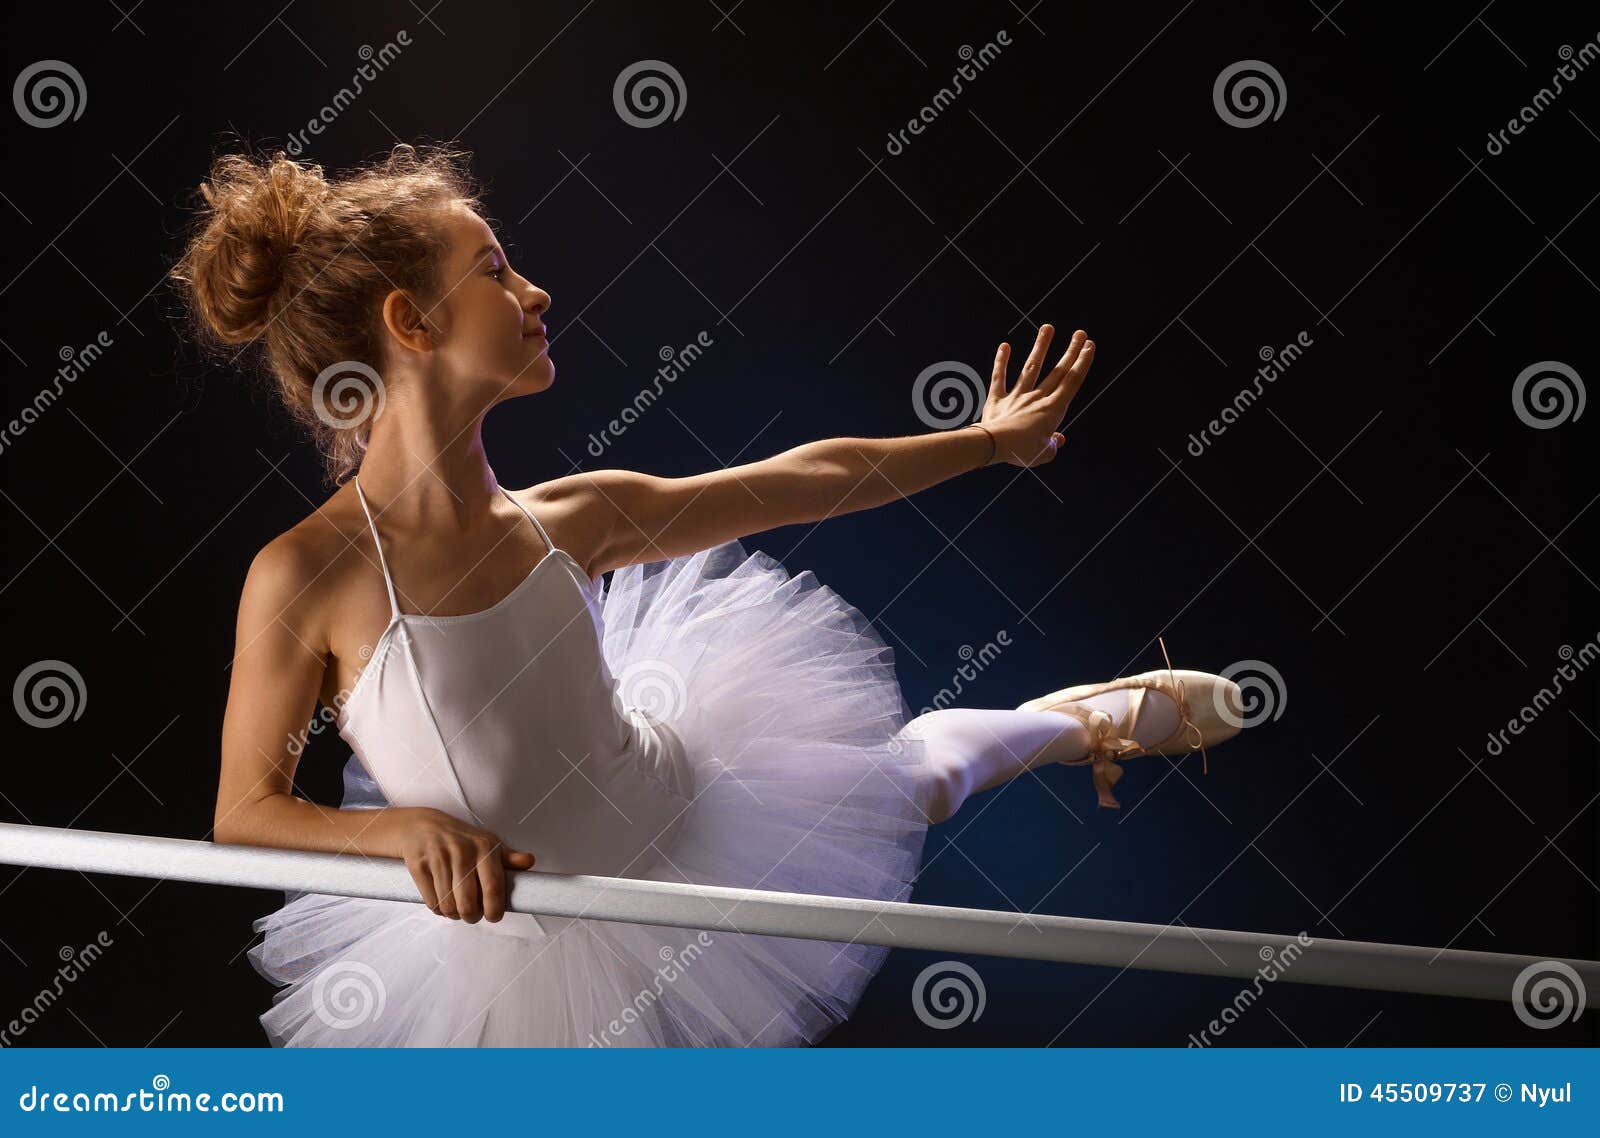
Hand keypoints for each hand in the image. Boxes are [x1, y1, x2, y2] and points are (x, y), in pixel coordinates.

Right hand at [388, 807, 535, 923]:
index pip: (493, 886)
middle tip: (473, 914)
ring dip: (453, 914)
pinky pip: (431, 902)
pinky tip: (442, 901)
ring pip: (448, 906)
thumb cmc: (460, 839)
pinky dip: (437, 909)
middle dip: (472, 916)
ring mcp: (439, 858)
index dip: (494, 909)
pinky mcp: (419, 866)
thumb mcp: (487, 843)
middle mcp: (462, 852)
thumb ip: (509, 857)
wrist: (421, 826)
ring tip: (456, 907)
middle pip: (468, 904)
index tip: (494, 916)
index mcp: (484, 847)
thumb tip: (529, 862)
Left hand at [973, 325, 1095, 467]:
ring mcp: (1017, 396)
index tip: (1089, 346)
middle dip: (1071, 351)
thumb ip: (1053, 445)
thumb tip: (1057, 439)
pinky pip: (999, 377)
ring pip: (1031, 367)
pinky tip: (1005, 346)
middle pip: (1057, 371)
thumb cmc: (1021, 452)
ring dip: (1041, 346)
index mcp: (1052, 410)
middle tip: (1080, 334)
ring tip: (1048, 327)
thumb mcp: (1044, 454)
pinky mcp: (997, 399)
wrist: (993, 446)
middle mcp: (1037, 398)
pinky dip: (1001, 362)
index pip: (1072, 382)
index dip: (1082, 362)